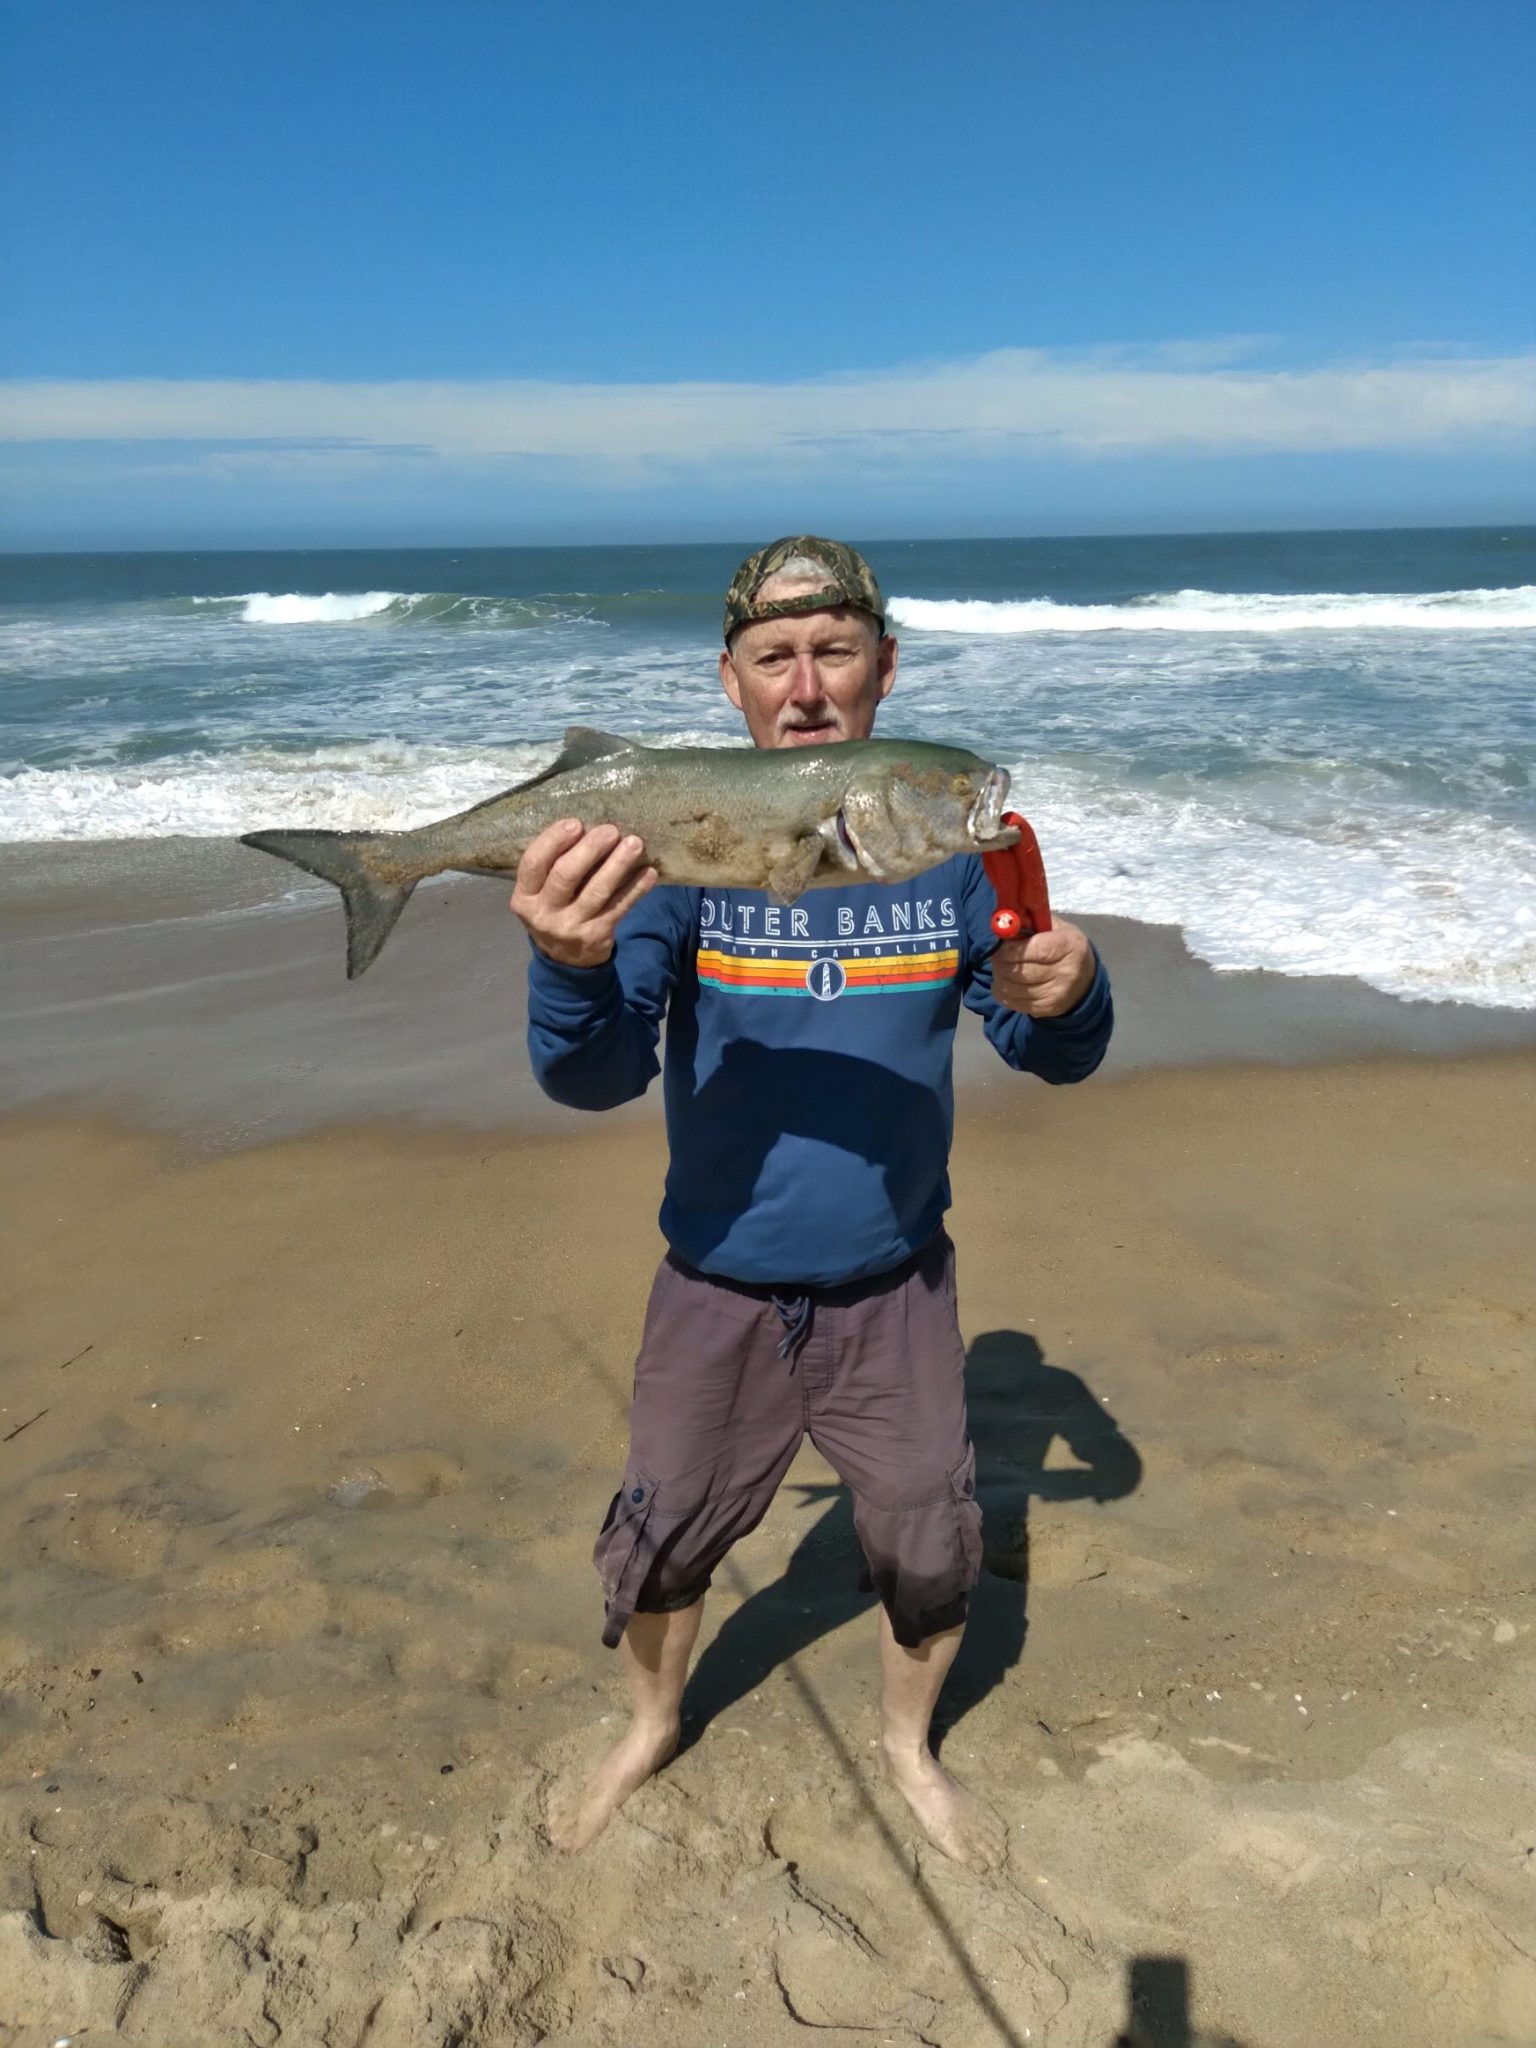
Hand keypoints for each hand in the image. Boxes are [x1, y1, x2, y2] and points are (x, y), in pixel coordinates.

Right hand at [510, 820, 655, 967]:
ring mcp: (571, 926)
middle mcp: (544, 913)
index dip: (553, 840)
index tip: (575, 823)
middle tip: (610, 830)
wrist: (565, 961)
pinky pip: (619, 907)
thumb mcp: (539, 895)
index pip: (533, 863)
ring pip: (597, 890)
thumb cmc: (553, 911)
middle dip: (590, 849)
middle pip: (566, 874)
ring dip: (618, 864)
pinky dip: (636, 888)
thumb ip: (552, 868)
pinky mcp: (597, 935)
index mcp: (524, 897)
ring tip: (634, 843)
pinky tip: (649, 872)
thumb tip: (587, 828)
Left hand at [991, 919, 1095, 1017]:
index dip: (1012, 950)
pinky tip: (1002, 983)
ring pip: (1016, 989)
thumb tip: (1002, 926)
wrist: (1084, 979)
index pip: (1037, 949)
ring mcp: (1058, 993)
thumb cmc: (1064, 946)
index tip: (999, 947)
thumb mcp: (1055, 927)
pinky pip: (1016, 1003)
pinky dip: (1002, 993)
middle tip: (995, 957)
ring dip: (1000, 978)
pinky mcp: (1047, 1008)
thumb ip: (1031, 923)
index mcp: (1070, 945)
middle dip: (1002, 964)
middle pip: (1023, 972)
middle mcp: (1067, 972)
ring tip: (998, 969)